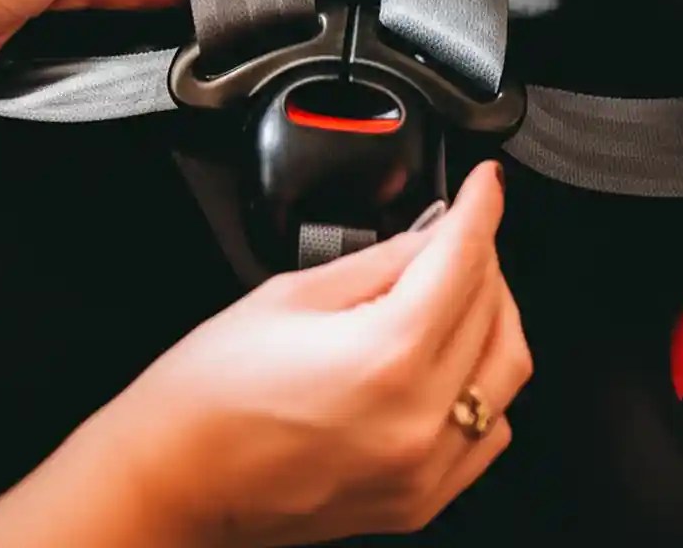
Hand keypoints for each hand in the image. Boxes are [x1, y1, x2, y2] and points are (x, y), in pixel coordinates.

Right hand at [103, 161, 531, 545]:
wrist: (175, 481)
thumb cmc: (206, 397)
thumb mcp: (288, 297)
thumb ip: (376, 263)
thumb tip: (429, 237)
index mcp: (386, 357)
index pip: (462, 260)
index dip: (480, 208)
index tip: (486, 183)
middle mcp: (418, 419)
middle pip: (493, 311)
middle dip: (482, 257)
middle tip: (454, 233)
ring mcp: (424, 467)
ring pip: (507, 372)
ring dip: (493, 318)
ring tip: (454, 293)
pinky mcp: (420, 498)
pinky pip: (488, 430)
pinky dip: (484, 384)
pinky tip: (450, 360)